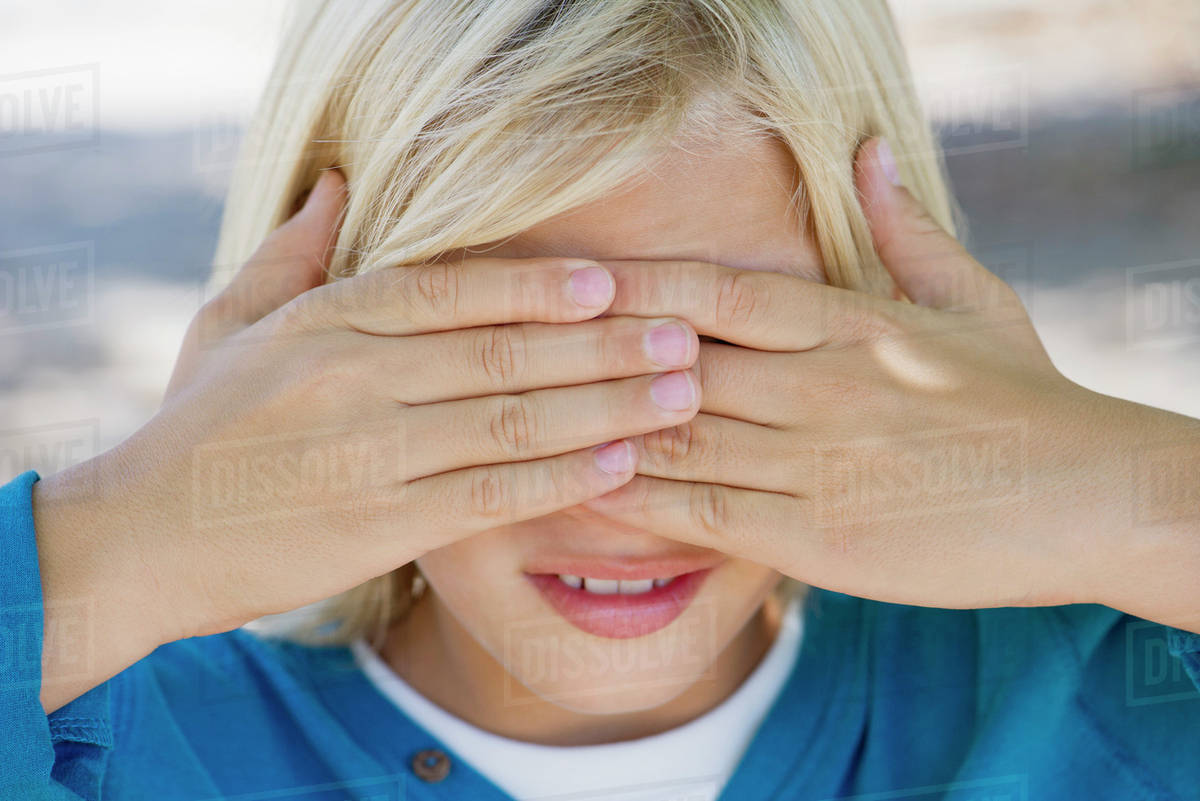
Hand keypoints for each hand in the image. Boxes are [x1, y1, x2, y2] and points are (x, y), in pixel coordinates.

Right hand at [33, 169, 708, 708]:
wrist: (141, 538)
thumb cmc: (195, 427)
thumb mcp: (228, 324)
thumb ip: (292, 255)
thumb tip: (339, 183)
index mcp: (323, 322)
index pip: (450, 290)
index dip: (539, 285)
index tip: (612, 282)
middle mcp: (354, 379)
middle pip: (504, 353)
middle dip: (605, 344)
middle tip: (684, 337)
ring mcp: (370, 454)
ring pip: (513, 422)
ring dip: (608, 407)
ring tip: (679, 395)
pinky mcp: (382, 526)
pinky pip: (492, 496)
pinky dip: (564, 479)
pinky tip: (622, 465)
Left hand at [580, 137, 1181, 611]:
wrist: (1092, 497)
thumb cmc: (1027, 396)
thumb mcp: (971, 297)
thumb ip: (902, 229)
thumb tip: (867, 151)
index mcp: (848, 321)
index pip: (715, 289)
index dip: (634, 284)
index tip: (572, 281)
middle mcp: (819, 383)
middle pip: (676, 360)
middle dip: (598, 357)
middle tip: (522, 350)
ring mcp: (814, 460)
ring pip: (678, 435)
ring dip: (603, 426)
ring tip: (534, 418)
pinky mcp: (815, 535)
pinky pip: (703, 511)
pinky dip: (642, 498)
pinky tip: (592, 489)